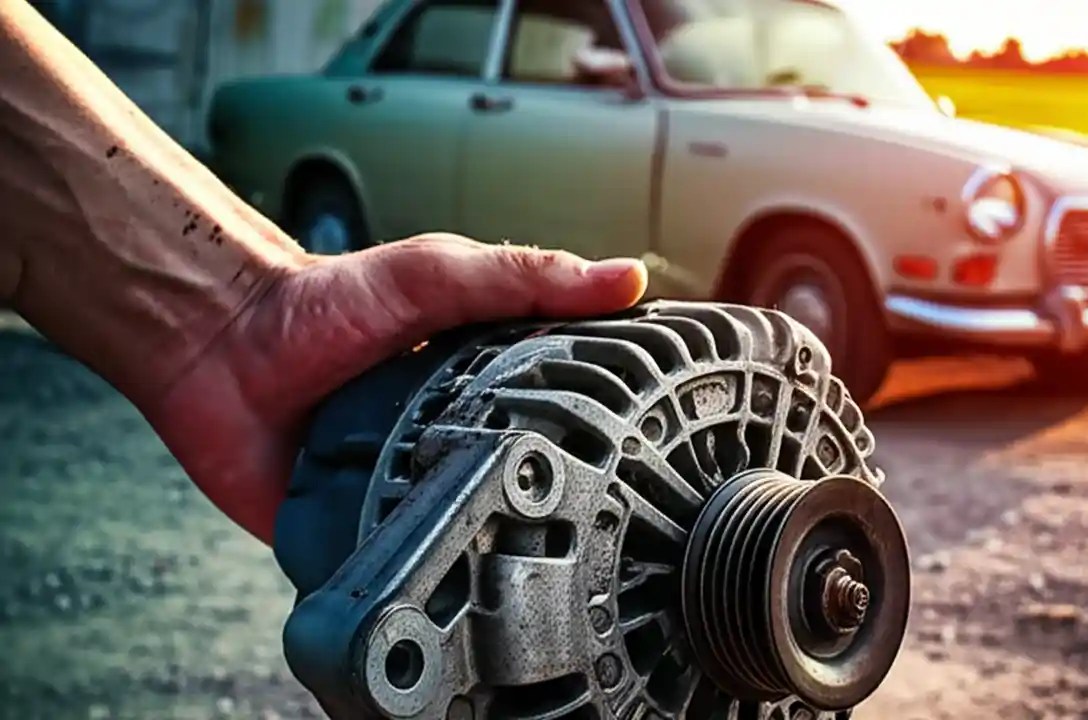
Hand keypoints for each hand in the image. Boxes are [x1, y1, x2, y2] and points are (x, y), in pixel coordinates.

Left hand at [142, 235, 645, 543]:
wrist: (217, 348)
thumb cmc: (319, 302)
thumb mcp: (436, 274)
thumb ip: (522, 278)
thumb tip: (627, 278)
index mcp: (479, 375)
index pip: (560, 399)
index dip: (605, 415)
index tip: (651, 431)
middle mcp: (449, 431)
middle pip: (521, 468)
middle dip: (553, 485)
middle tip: (593, 500)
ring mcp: (406, 480)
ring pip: (471, 521)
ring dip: (492, 528)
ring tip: (533, 541)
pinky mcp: (362, 524)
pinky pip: (406, 556)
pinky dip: (424, 561)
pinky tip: (452, 560)